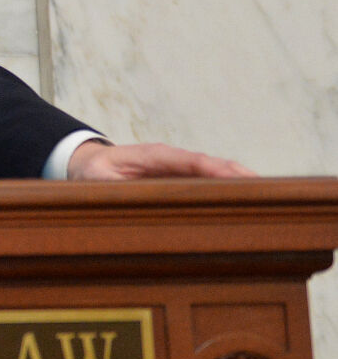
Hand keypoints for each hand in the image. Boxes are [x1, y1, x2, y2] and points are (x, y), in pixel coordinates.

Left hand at [67, 139, 256, 180]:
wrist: (88, 163)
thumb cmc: (93, 172)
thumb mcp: (97, 181)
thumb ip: (113, 187)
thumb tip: (131, 197)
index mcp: (154, 155)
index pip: (191, 160)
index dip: (215, 169)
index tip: (237, 179)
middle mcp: (172, 160)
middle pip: (211, 164)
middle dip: (238, 176)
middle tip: (268, 191)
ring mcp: (178, 169)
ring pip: (214, 173)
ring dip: (238, 183)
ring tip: (266, 198)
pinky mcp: (180, 179)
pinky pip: (207, 183)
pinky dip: (227, 190)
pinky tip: (245, 203)